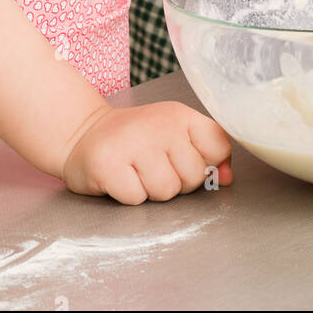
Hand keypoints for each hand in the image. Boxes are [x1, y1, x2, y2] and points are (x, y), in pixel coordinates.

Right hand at [62, 101, 233, 203]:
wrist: (85, 135)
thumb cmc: (136, 141)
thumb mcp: (175, 136)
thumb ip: (207, 153)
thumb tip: (227, 177)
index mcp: (180, 115)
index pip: (219, 147)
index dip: (207, 164)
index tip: (185, 158)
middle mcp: (159, 124)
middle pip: (193, 176)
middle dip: (176, 181)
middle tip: (153, 165)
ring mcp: (132, 143)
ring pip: (166, 191)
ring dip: (151, 190)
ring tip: (136, 171)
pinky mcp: (108, 164)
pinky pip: (137, 198)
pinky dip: (129, 195)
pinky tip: (120, 177)